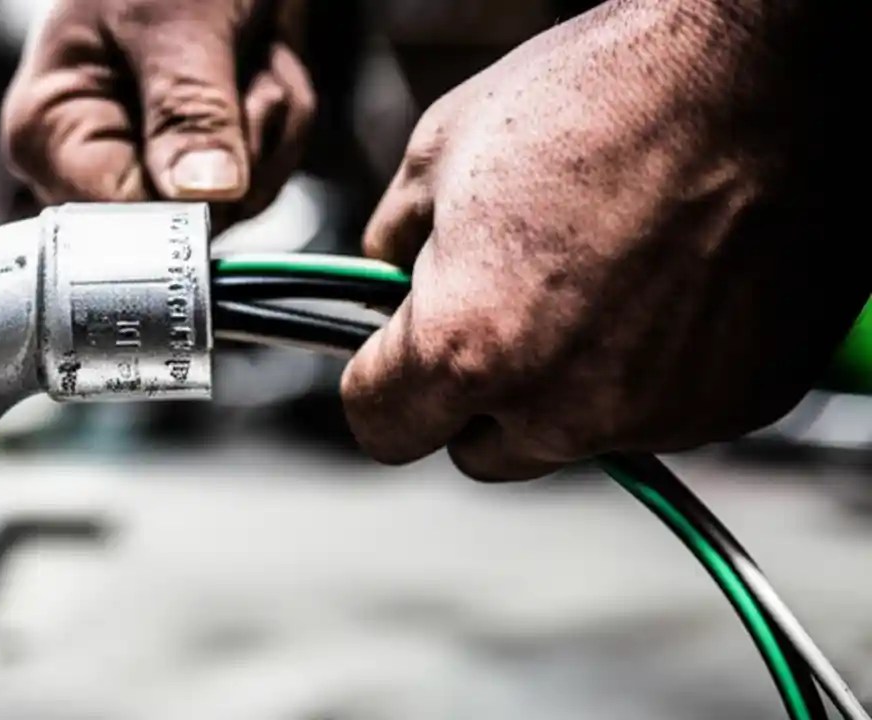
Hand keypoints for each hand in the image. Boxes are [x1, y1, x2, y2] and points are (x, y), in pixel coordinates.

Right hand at [2, 0, 312, 220]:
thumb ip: (189, 107)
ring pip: (242, 198)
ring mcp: (156, 160)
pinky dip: (284, 114)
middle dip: (242, 144)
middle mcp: (97, 159)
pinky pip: (267, 171)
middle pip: (189, 218)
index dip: (186, 203)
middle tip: (241, 64)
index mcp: (51, 131)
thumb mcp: (176, 21)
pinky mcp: (207, 154)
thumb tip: (206, 195)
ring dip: (271, 120)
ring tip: (250, 49)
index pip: (118, 222)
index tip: (227, 153)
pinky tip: (263, 61)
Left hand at [341, 0, 857, 479]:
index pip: (380, 428)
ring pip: (567, 432)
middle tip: (500, 304)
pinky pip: (652, 414)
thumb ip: (394, 241)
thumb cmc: (615, 93)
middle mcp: (560, 405)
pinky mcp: (728, 408)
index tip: (391, 358)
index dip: (379, 383)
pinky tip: (660, 288)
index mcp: (468, 347)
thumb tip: (388, 276)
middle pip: (478, 447)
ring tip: (596, 276)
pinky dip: (644, 372)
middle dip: (473, 392)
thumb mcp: (444, 145)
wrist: (769, 77)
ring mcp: (651, 415)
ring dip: (562, 382)